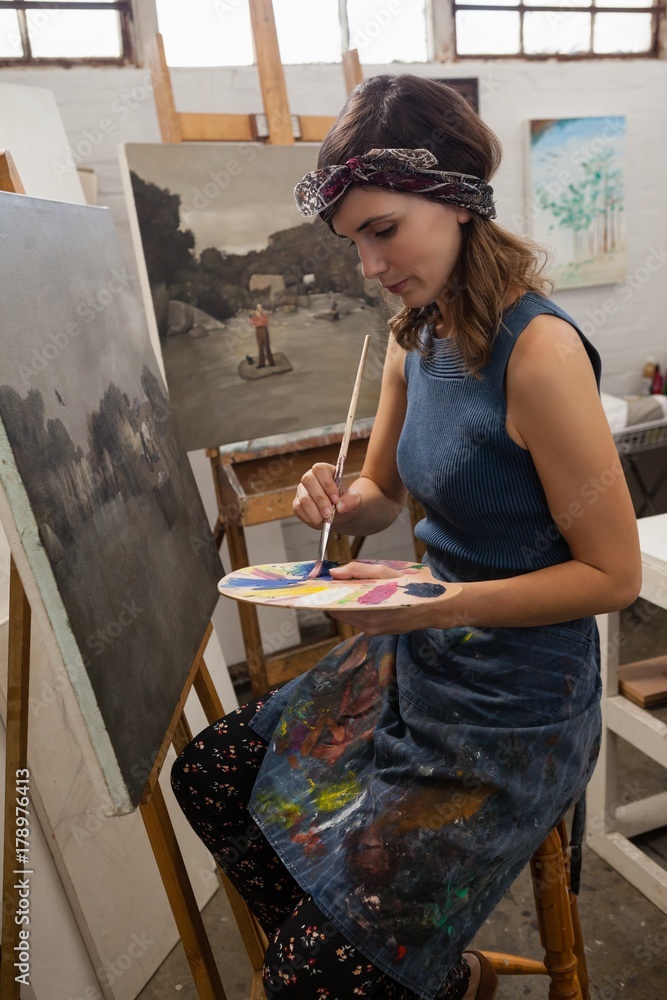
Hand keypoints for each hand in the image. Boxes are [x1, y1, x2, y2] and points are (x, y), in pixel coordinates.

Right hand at [292, 462, 360, 528]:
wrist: (340, 515)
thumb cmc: (346, 503)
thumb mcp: (354, 501)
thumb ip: (352, 500)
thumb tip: (341, 506)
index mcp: (325, 471)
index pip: (320, 470)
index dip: (327, 484)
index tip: (336, 499)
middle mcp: (311, 478)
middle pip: (308, 481)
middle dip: (320, 499)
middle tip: (329, 513)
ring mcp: (302, 491)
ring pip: (303, 499)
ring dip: (316, 512)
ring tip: (327, 518)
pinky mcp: (297, 503)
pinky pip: (299, 510)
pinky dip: (310, 518)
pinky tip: (320, 520)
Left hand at [327, 561, 457, 635]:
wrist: (435, 608)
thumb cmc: (412, 587)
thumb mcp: (386, 573)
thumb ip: (358, 571)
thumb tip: (334, 573)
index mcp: (369, 612)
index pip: (334, 606)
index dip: (328, 594)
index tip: (324, 583)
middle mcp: (368, 626)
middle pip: (338, 612)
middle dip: (337, 597)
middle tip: (341, 581)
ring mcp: (373, 631)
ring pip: (348, 616)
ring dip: (347, 603)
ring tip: (356, 587)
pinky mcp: (378, 632)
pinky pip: (359, 619)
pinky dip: (357, 608)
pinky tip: (367, 596)